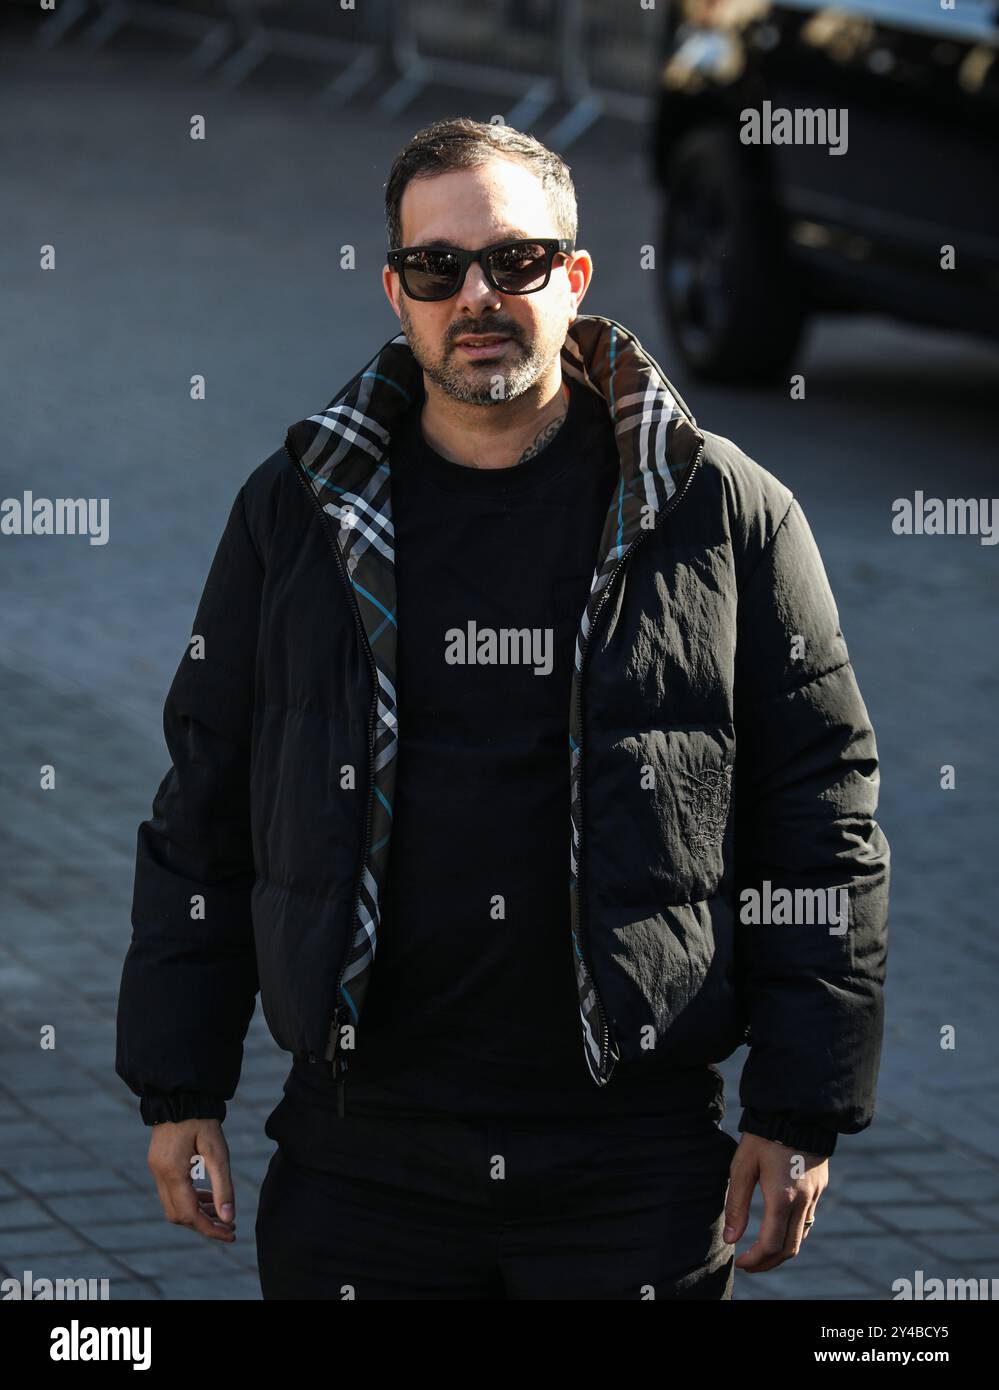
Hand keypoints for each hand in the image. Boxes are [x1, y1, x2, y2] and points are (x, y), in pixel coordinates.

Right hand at [147, 1117, 236, 1241]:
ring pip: (173, 1207)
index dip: (210, 1229)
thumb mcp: (217, 1152)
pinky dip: (189, 1200)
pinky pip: (172, 1193)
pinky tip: (208, 1198)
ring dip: (197, 1213)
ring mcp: (156, 1170)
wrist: (181, 1095)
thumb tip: (229, 1218)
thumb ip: (222, 1186)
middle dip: (204, 1225)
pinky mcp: (158, 1165)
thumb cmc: (203, 1120)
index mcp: (173, 1172)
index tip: (230, 1235)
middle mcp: (160, 1175)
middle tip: (229, 1227)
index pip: (190, 1215)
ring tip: (222, 1214)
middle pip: (178, 1216)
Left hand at [722, 1132, 827, 1271]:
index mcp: (782, 1198)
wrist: (796, 1110)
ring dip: (782, 1250)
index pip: (771, 1245)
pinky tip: (779, 1228)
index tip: (740, 1262)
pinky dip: (794, 1233)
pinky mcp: (820, 1187)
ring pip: (802, 1237)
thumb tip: (730, 1239)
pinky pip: (809, 1220)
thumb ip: (736, 1204)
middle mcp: (803, 1202)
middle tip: (749, 1264)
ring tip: (761, 1250)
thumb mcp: (742, 1166)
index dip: (755, 1260)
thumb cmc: (763, 1136)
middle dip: (769, 1262)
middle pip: (789, 1249)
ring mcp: (815, 1195)